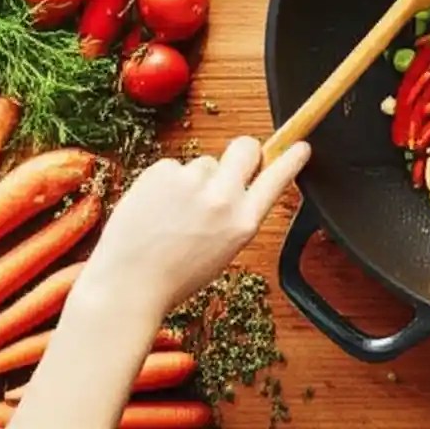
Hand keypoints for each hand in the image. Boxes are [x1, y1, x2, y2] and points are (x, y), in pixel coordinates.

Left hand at [77, 137, 310, 317]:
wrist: (128, 283)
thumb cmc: (173, 275)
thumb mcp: (223, 250)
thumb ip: (238, 216)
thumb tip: (243, 185)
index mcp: (243, 223)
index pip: (277, 178)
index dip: (291, 159)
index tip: (300, 146)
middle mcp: (222, 198)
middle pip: (246, 147)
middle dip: (243, 152)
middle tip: (229, 167)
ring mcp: (191, 182)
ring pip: (204, 164)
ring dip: (194, 180)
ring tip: (173, 212)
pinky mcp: (162, 171)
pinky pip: (173, 167)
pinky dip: (165, 184)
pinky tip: (155, 208)